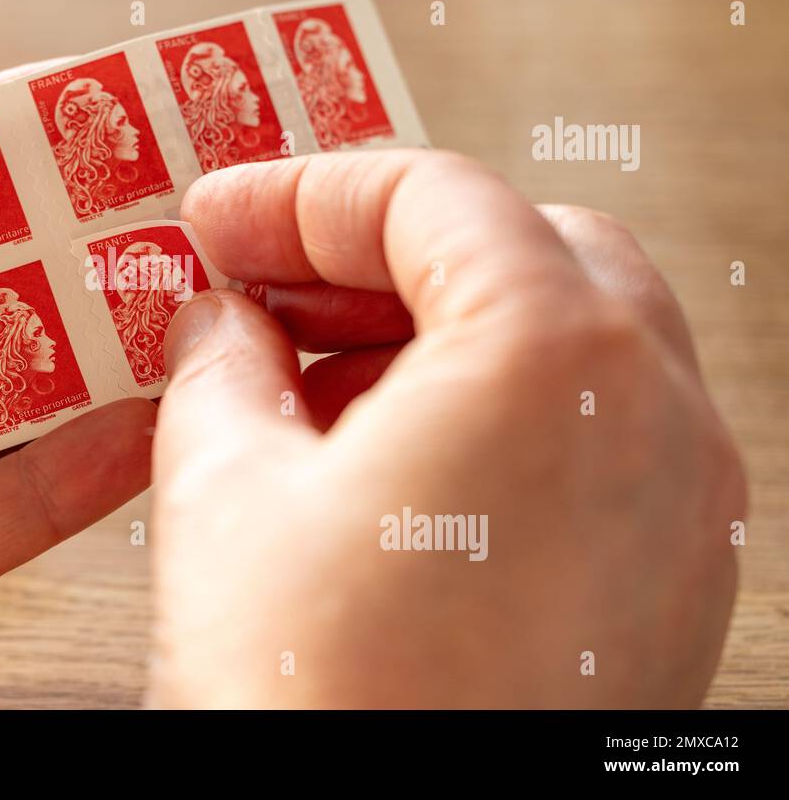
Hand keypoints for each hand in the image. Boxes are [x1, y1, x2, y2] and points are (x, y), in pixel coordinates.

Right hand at [150, 149, 744, 707]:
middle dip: (373, 253)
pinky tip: (380, 459)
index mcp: (553, 353)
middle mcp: (655, 415)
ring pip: (564, 338)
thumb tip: (218, 320)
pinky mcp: (669, 583)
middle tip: (260, 285)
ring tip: (304, 379)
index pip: (426, 196)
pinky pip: (588, 437)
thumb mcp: (220, 489)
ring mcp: (683, 505)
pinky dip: (486, 411)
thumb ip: (216, 361)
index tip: (218, 220)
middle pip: (515, 246)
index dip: (298, 193)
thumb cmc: (313, 706)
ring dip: (429, 330)